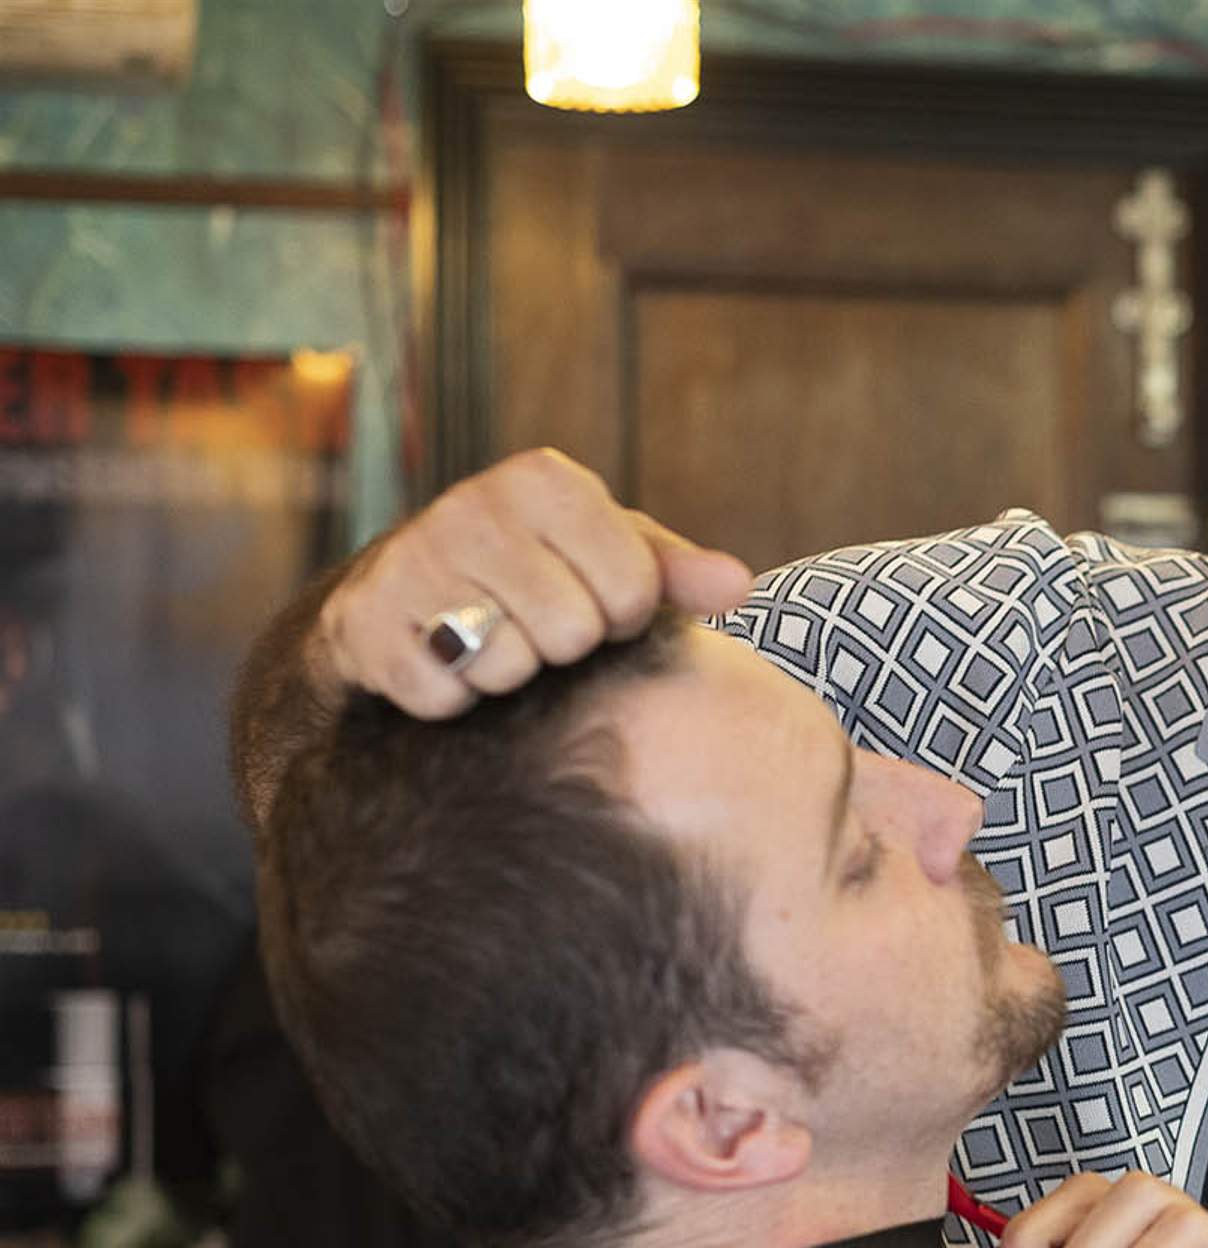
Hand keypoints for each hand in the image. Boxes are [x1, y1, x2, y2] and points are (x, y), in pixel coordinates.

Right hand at [317, 448, 752, 717]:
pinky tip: (446, 663)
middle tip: (538, 627)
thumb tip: (737, 586)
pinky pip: (443, 698)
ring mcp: (408, 561)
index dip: (626, 616)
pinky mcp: (362, 623)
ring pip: (508, 665)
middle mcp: (468, 507)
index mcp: (544, 480)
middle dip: (566, 647)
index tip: (599, 604)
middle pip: (571, 632)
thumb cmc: (540, 571)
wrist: (408, 589)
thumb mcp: (611, 557)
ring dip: (510, 674)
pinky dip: (454, 700)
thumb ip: (676, 572)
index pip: (633, 589)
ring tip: (494, 640)